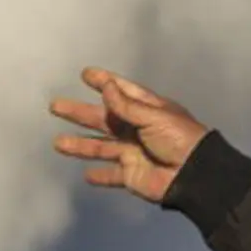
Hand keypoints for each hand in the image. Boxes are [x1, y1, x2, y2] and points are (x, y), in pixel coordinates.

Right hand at [52, 69, 210, 203]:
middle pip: (103, 119)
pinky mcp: (133, 175)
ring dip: (80, 145)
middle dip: (80, 113)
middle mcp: (137, 129)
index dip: (104, 82)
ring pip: (101, 147)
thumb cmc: (179, 138)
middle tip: (56, 106)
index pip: (121, 92)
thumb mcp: (154, 117)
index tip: (86, 74)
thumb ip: (127, 106)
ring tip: (58, 143)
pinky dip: (100, 175)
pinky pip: (112, 175)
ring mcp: (133, 153)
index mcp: (147, 110)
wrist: (195, 174)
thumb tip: (107, 86)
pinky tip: (86, 175)